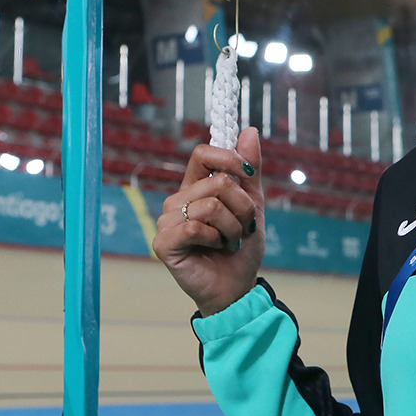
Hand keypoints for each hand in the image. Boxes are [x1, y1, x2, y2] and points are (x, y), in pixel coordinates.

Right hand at [152, 127, 264, 316]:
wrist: (238, 285)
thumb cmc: (241, 247)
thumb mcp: (253, 204)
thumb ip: (249, 170)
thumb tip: (249, 130)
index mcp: (195, 187)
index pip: (203, 153)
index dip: (229, 159)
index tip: (249, 175)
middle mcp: (177, 200)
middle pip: (219, 183)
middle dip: (244, 208)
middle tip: (244, 228)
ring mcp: (167, 221)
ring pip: (211, 206)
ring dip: (233, 227)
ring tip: (231, 242)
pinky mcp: (163, 242)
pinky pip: (195, 227)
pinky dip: (215, 239)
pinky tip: (215, 249)